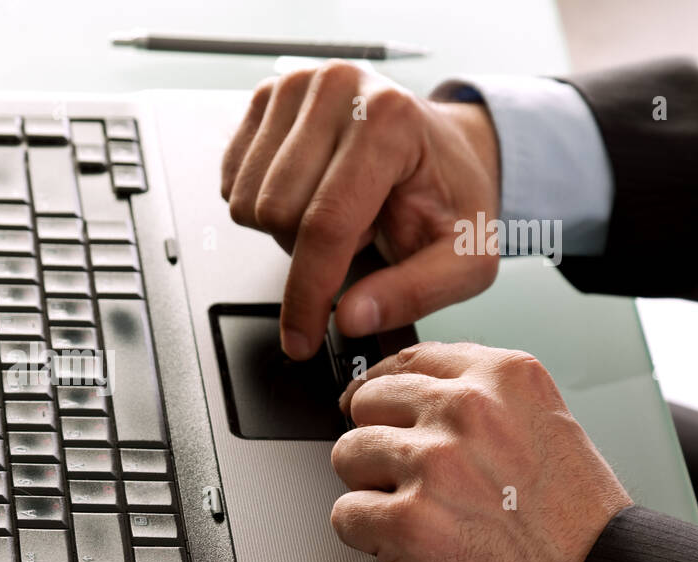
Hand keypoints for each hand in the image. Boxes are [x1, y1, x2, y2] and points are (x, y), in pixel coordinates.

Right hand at [221, 63, 501, 359]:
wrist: (445, 147)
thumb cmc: (451, 193)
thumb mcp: (464, 257)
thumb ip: (413, 293)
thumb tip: (351, 319)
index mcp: (389, 119)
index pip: (326, 223)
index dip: (308, 294)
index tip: (301, 339)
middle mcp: (337, 90)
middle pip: (276, 214)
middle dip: (308, 249)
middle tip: (357, 233)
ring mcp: (295, 86)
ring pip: (248, 202)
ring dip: (287, 228)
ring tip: (337, 210)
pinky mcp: (265, 97)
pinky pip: (233, 184)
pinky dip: (266, 206)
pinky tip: (310, 192)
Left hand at [331, 342, 631, 561]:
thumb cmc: (577, 536)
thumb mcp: (548, 433)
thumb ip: (484, 408)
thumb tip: (413, 399)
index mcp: (505, 380)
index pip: (409, 361)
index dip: (388, 393)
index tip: (383, 412)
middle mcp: (467, 412)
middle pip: (367, 403)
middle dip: (378, 443)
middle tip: (409, 481)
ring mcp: (434, 465)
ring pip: (347, 456)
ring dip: (371, 491)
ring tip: (417, 518)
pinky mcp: (406, 522)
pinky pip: (345, 514)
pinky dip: (368, 539)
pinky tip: (410, 550)